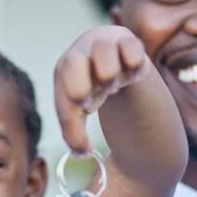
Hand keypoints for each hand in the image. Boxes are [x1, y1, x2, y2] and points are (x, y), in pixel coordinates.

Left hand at [52, 25, 149, 154]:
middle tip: (88, 106)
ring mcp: (105, 44)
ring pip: (102, 48)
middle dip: (77, 87)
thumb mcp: (80, 115)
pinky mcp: (129, 42)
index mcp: (64, 72)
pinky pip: (131, 46)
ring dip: (106, 73)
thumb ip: (75, 136)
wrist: (119, 67)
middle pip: (71, 63)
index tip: (84, 150)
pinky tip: (133, 76)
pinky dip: (132, 63)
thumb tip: (81, 155)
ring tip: (112, 88)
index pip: (63, 97)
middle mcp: (81, 53)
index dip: (71, 125)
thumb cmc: (94, 92)